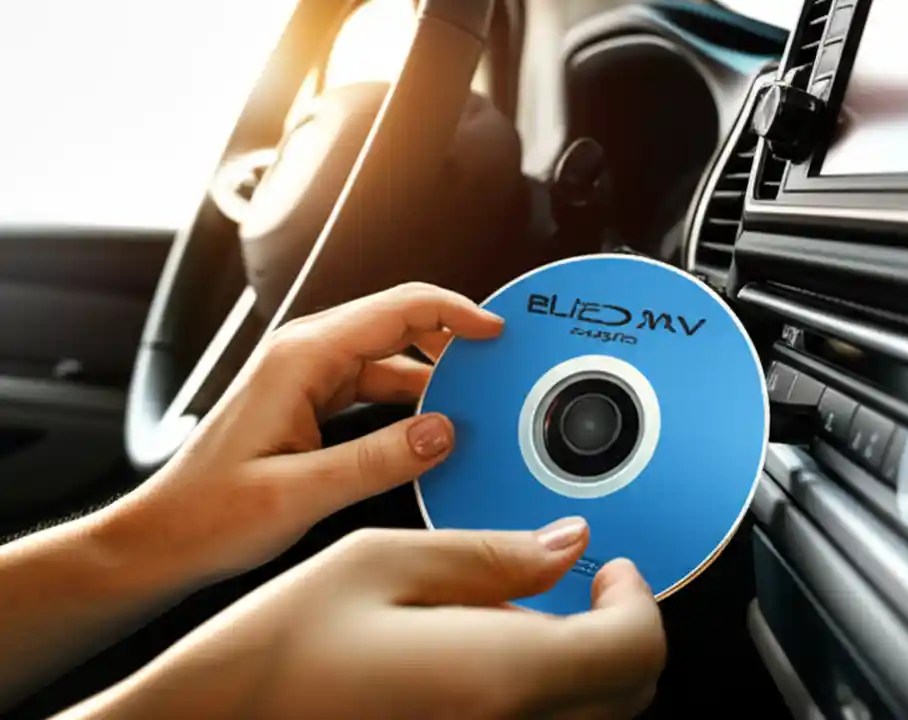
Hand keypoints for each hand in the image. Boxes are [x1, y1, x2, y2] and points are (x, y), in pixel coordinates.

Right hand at [70, 522, 666, 719]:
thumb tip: (565, 546)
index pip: (634, 647)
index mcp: (498, 678)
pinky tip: (489, 667)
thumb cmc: (267, 659)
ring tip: (527, 623)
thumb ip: (488, 556)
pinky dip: (541, 700)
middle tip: (584, 589)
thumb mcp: (377, 565)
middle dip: (621, 633)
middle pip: (626, 694)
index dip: (638, 599)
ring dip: (586, 670)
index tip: (616, 569)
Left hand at [106, 283, 503, 587]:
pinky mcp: (305, 400)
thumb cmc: (209, 516)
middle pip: (395, 322)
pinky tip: (429, 426)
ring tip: (471, 400)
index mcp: (300, 358)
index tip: (496, 331)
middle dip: (451, 337)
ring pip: (386, 355)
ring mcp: (303, 376)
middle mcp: (302, 355)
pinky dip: (407, 397)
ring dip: (431, 372)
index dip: (455, 313)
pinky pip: (370, 383)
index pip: (396, 310)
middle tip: (496, 365)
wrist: (162, 539)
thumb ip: (378, 460)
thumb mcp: (301, 494)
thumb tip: (443, 431)